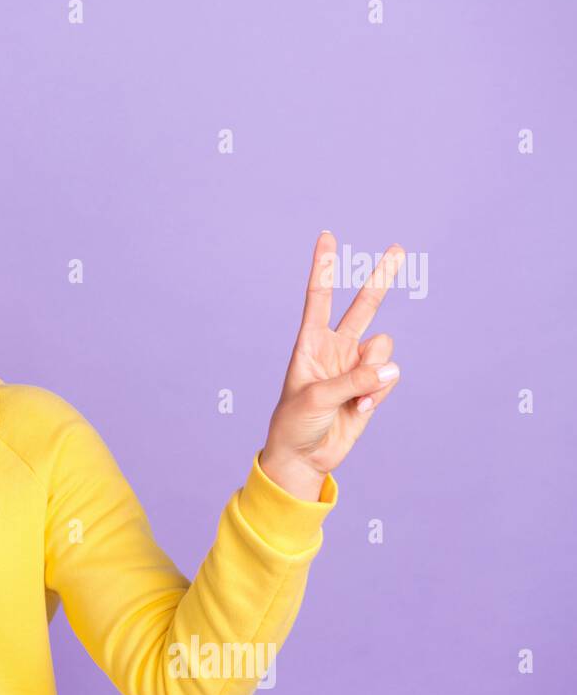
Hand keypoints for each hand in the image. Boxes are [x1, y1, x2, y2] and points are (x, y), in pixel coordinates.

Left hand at [260, 231, 403, 496]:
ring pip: (383, 349)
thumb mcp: (316, 398)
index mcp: (310, 343)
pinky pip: (389, 377)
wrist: (305, 457)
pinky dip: (379, 392)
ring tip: (353, 397)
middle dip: (381, 278)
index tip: (327, 237)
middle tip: (398, 248)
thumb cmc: (295, 423)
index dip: (324, 268)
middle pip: (363, 306)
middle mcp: (335, 349)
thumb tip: (390, 370)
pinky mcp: (372, 386)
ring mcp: (356, 366)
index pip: (318, 298)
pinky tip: (360, 408)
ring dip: (374, 373)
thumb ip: (353, 381)